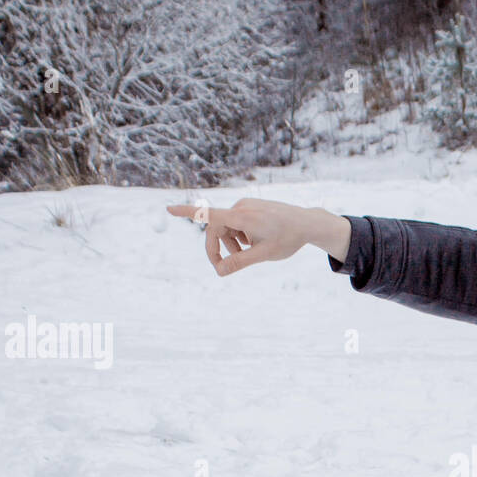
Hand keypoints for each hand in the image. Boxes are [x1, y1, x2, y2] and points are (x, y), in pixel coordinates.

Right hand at [165, 198, 351, 276]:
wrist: (307, 223)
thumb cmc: (287, 239)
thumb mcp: (263, 255)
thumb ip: (240, 263)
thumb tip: (220, 272)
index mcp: (242, 217)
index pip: (209, 215)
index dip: (187, 212)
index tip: (168, 208)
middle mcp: (241, 207)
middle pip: (216, 229)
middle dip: (218, 249)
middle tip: (222, 268)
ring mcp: (245, 205)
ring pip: (227, 228)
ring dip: (231, 243)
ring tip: (248, 252)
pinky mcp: (250, 206)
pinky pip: (236, 223)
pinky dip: (239, 235)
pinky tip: (254, 242)